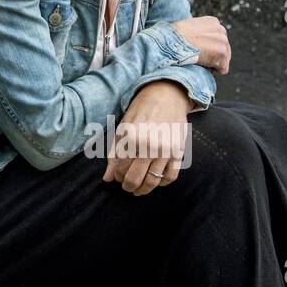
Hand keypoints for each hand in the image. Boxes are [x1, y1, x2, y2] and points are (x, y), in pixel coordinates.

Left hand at [102, 81, 190, 195]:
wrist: (166, 96)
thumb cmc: (141, 111)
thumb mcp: (123, 128)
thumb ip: (114, 154)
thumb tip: (107, 179)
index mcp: (132, 138)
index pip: (121, 168)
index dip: (117, 176)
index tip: (117, 177)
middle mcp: (149, 146)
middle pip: (136, 179)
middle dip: (128, 186)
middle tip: (127, 187)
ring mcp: (166, 150)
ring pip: (153, 181)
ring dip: (143, 189)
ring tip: (138, 190)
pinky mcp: (179, 152)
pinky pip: (171, 176)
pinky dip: (162, 183)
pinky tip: (155, 181)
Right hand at [169, 16, 230, 74]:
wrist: (172, 41)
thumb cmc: (173, 37)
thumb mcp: (188, 27)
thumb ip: (198, 32)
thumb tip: (198, 42)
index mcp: (213, 22)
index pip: (217, 39)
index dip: (208, 48)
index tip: (198, 52)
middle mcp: (221, 29)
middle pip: (224, 49)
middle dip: (213, 56)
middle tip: (198, 59)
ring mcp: (223, 41)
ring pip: (224, 60)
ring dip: (212, 64)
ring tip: (199, 62)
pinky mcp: (222, 53)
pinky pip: (223, 69)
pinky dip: (213, 72)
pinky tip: (202, 67)